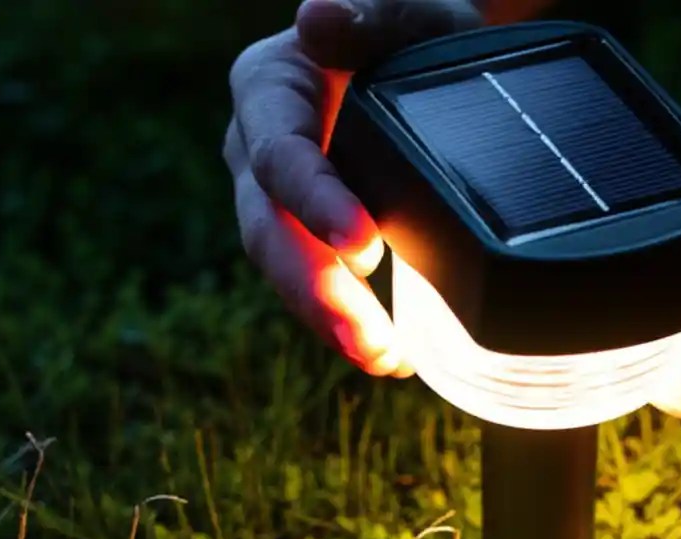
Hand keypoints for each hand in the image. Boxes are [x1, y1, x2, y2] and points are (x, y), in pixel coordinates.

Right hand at [223, 1, 482, 375]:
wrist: (421, 50)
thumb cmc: (411, 26)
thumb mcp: (402, 11)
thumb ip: (365, 14)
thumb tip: (315, 18)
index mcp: (268, 91)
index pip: (280, 157)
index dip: (316, 205)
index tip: (365, 249)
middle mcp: (258, 149)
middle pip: (269, 232)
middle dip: (315, 294)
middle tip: (369, 343)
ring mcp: (280, 197)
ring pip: (287, 269)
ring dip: (330, 321)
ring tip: (384, 361)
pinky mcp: (309, 231)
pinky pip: (316, 280)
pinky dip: (347, 320)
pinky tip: (391, 356)